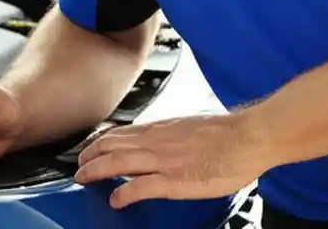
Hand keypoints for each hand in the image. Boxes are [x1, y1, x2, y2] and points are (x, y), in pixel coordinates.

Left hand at [74, 114, 265, 208]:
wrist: (249, 136)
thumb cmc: (228, 134)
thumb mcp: (191, 127)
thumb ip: (172, 135)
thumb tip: (162, 140)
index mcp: (162, 128)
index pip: (121, 132)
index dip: (101, 141)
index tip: (90, 148)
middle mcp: (157, 141)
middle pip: (112, 145)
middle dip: (90, 155)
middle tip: (78, 165)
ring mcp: (164, 160)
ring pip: (118, 162)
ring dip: (96, 170)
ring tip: (83, 177)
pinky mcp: (175, 180)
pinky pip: (141, 186)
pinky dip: (124, 192)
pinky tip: (115, 199)